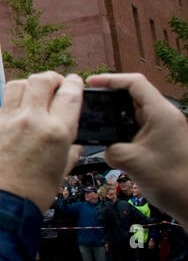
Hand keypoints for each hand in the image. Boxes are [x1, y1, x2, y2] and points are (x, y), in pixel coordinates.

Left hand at [0, 72, 82, 212]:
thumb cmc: (32, 192)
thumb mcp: (62, 170)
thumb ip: (70, 149)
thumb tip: (75, 140)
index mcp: (57, 131)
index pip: (69, 93)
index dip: (74, 83)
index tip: (74, 81)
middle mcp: (33, 120)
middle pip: (42, 80)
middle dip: (52, 78)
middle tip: (55, 84)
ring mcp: (9, 119)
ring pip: (19, 84)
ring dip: (30, 84)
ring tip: (35, 92)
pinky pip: (5, 102)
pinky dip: (14, 100)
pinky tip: (19, 110)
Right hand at [86, 72, 187, 225]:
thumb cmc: (170, 180)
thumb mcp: (130, 161)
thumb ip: (109, 148)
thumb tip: (105, 146)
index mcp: (161, 113)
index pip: (135, 83)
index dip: (111, 79)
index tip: (90, 83)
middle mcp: (164, 116)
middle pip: (134, 95)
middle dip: (110, 96)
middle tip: (89, 102)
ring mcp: (164, 128)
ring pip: (135, 111)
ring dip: (116, 114)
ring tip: (96, 120)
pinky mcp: (161, 140)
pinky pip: (138, 126)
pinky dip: (122, 128)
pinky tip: (110, 138)